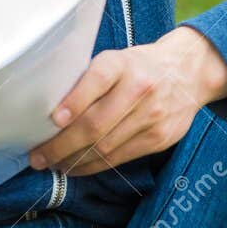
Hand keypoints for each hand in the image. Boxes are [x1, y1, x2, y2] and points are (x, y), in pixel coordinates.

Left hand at [28, 26, 226, 176]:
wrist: (188, 72)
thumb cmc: (138, 66)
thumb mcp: (116, 60)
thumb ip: (89, 79)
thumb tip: (48, 109)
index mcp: (123, 63)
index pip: (97, 80)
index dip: (74, 102)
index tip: (53, 120)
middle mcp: (140, 88)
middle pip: (97, 123)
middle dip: (62, 145)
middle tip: (38, 157)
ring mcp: (152, 116)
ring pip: (106, 146)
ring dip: (74, 160)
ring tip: (52, 164)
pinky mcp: (160, 139)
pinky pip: (120, 158)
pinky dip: (94, 166)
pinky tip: (76, 167)